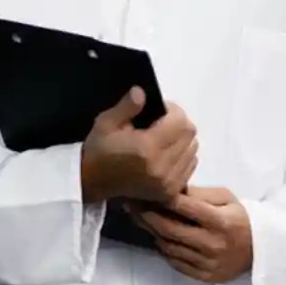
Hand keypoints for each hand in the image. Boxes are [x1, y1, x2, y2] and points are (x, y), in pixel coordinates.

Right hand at [80, 87, 198, 203]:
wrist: (93, 182)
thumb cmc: (99, 149)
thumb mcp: (106, 122)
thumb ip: (127, 106)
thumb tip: (142, 92)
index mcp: (146, 148)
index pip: (180, 122)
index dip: (173, 110)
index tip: (160, 110)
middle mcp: (161, 167)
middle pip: (190, 135)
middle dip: (179, 123)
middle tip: (161, 123)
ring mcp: (167, 182)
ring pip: (192, 150)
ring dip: (182, 140)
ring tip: (163, 139)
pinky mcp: (169, 192)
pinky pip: (189, 166)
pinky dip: (183, 156)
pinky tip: (166, 154)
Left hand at [132, 186, 252, 283]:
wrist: (259, 251)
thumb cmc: (239, 218)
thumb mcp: (226, 198)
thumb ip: (200, 192)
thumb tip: (172, 187)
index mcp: (219, 221)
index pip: (183, 207)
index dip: (161, 196)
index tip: (144, 188)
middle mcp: (212, 243)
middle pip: (169, 228)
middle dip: (146, 215)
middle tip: (131, 204)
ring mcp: (207, 263)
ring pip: (168, 246)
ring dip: (151, 231)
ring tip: (138, 218)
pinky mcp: (203, 276)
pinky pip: (175, 262)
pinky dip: (163, 248)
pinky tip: (157, 236)